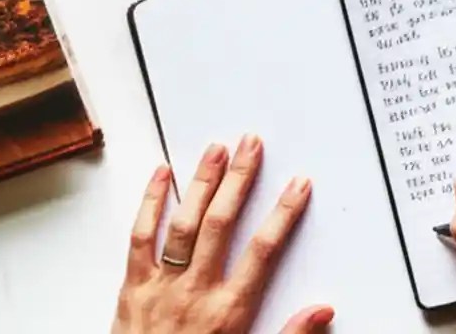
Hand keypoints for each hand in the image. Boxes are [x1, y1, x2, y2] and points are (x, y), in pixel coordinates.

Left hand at [113, 135, 333, 333]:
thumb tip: (324, 309)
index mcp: (229, 312)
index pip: (263, 251)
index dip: (283, 214)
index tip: (299, 184)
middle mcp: (196, 292)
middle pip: (222, 223)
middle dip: (240, 179)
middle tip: (252, 143)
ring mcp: (161, 286)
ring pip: (183, 223)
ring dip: (201, 182)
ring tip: (216, 148)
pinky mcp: (132, 287)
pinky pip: (140, 237)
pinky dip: (150, 203)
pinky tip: (161, 174)